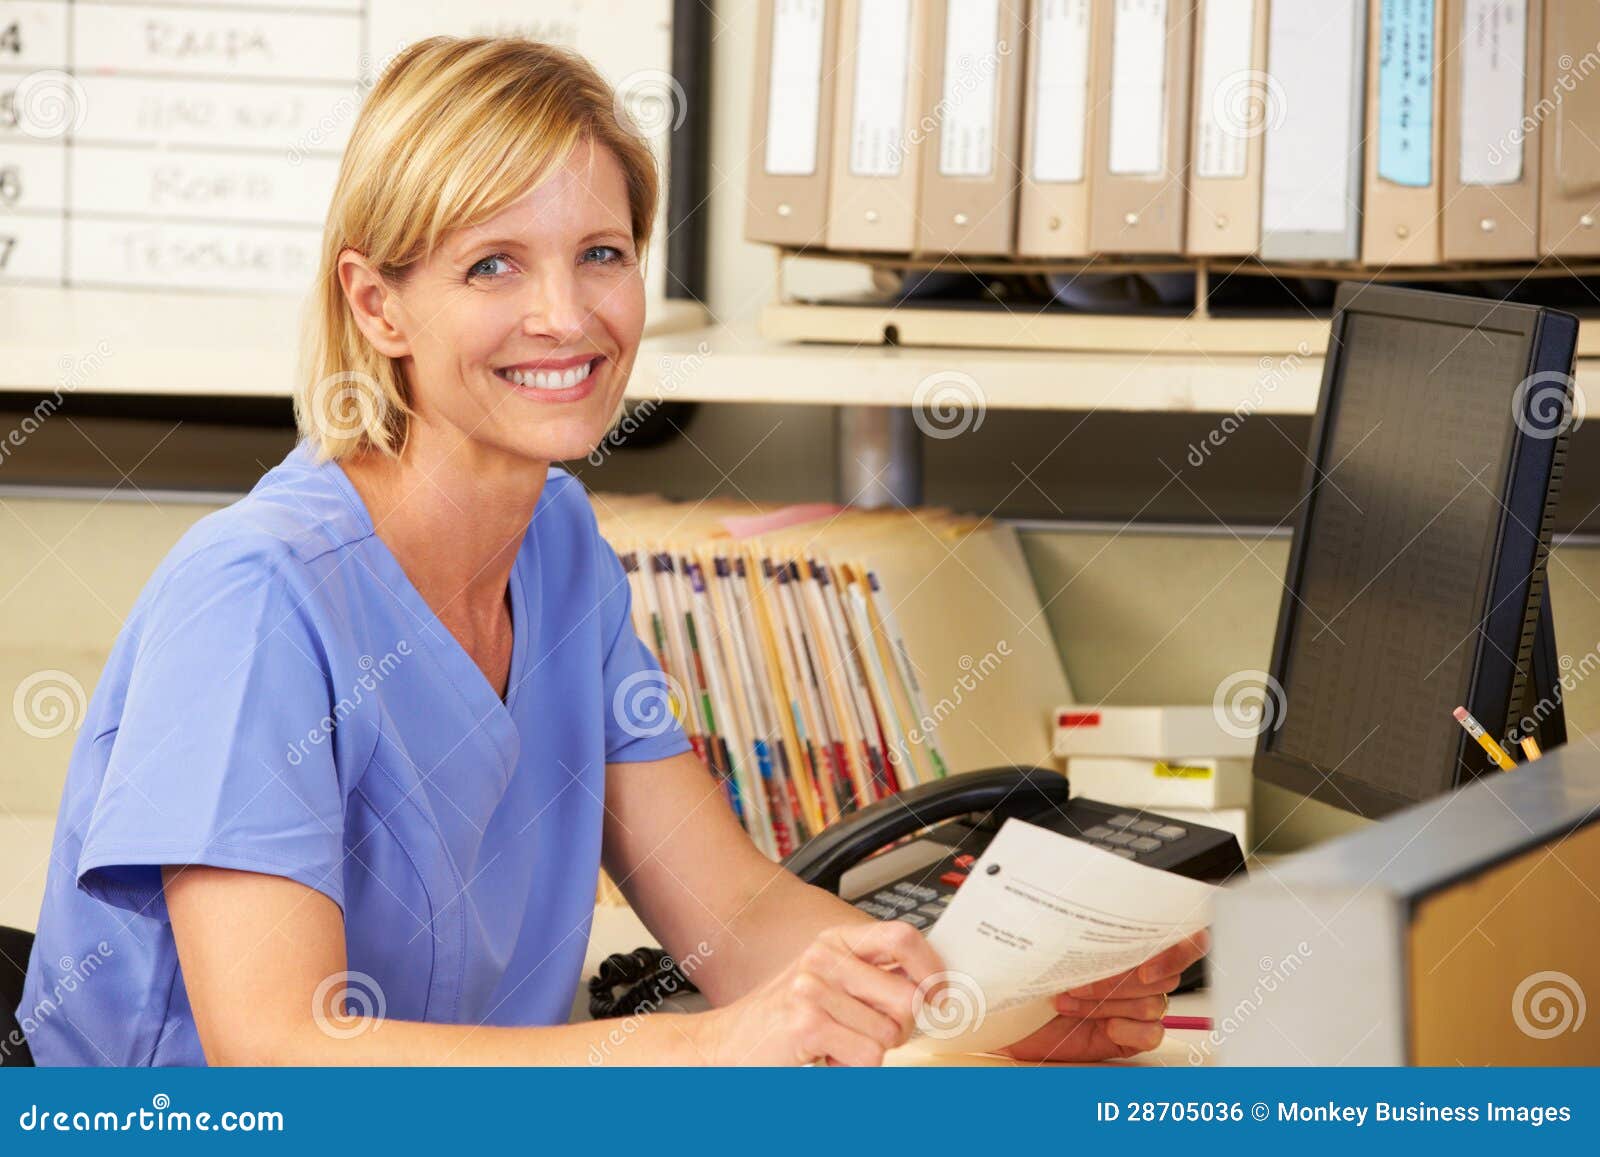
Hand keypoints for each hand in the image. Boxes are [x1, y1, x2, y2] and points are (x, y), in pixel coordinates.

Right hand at [693, 920, 943, 1065]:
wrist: (725, 1046)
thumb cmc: (779, 1020)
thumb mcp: (827, 984)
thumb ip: (871, 978)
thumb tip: (928, 987)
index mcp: (835, 941)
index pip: (902, 937)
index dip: (931, 969)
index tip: (938, 995)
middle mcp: (824, 956)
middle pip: (907, 995)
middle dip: (899, 1028)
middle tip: (869, 1035)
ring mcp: (814, 987)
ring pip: (890, 1033)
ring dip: (871, 1052)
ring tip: (838, 1045)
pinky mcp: (808, 1022)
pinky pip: (868, 1057)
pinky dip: (853, 1068)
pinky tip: (826, 1056)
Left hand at [998, 930, 1209, 1062]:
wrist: (1005, 1020)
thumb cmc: (1023, 976)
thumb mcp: (1045, 940)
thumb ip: (1072, 920)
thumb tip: (1076, 891)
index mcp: (1123, 941)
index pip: (1181, 936)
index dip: (1176, 949)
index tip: (1144, 965)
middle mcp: (1136, 972)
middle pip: (1165, 974)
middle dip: (1121, 979)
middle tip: (1078, 981)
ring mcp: (1134, 1005)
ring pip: (1153, 1003)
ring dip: (1109, 1003)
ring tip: (1069, 1002)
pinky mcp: (1130, 1035)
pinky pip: (1152, 1033)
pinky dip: (1128, 1030)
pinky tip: (1103, 1026)